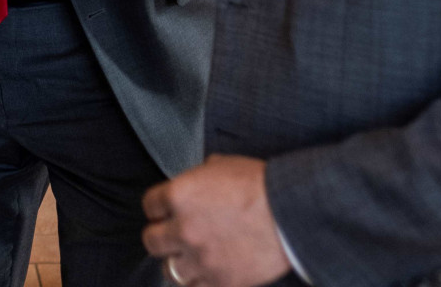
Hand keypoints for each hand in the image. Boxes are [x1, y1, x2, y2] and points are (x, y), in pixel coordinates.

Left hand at [143, 156, 291, 286]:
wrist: (291, 212)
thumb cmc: (261, 185)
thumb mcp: (223, 165)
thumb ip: (200, 176)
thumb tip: (197, 181)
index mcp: (179, 195)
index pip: (149, 205)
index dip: (159, 207)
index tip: (166, 210)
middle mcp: (183, 229)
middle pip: (152, 241)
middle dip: (161, 236)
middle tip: (173, 234)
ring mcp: (200, 258)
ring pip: (169, 269)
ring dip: (179, 261)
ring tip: (191, 256)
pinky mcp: (220, 281)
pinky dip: (198, 281)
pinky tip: (207, 271)